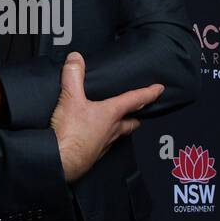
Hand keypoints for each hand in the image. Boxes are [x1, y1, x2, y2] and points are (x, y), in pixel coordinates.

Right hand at [49, 52, 162, 182]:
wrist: (60, 162)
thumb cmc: (70, 133)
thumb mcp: (70, 98)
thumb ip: (73, 76)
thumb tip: (76, 58)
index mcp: (111, 114)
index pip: (134, 100)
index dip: (148, 93)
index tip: (159, 89)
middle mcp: (112, 130)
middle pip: (130, 122)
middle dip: (136, 116)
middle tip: (139, 111)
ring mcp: (103, 145)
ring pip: (118, 135)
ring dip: (121, 128)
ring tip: (118, 123)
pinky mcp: (93, 156)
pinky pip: (104, 145)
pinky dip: (104, 139)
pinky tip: (96, 137)